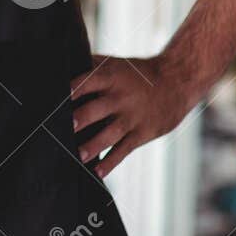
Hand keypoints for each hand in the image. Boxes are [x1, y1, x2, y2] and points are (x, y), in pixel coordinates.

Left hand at [69, 54, 198, 178]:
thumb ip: (89, 65)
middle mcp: (121, 97)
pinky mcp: (142, 133)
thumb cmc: (136, 73)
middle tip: (65, 128)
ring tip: (78, 155)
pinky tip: (97, 171)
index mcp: (111, 77)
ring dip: (94, 145)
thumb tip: (58, 66)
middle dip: (82, 118)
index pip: (89, 81)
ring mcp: (132, 117)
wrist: (177, 82)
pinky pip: (124, 149)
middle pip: (98, 108)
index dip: (74, 88)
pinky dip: (111, 162)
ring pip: (111, 133)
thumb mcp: (115, 64)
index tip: (58, 98)